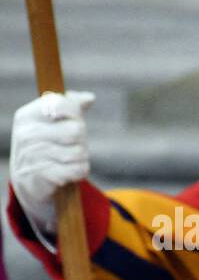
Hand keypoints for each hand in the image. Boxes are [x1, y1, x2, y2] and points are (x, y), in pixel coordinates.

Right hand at [9, 91, 94, 235]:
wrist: (29, 181)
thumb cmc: (46, 145)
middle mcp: (27, 134)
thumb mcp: (52, 123)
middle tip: (70, 146)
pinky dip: (79, 171)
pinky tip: (68, 171)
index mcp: (27, 116)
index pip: (61, 104)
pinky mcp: (44, 176)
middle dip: (81, 140)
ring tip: (68, 160)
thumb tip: (90, 97)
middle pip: (76, 130)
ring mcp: (33, 156)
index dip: (75, 114)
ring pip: (79, 152)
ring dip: (81, 157)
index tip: (71, 121)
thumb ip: (71, 106)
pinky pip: (79, 169)